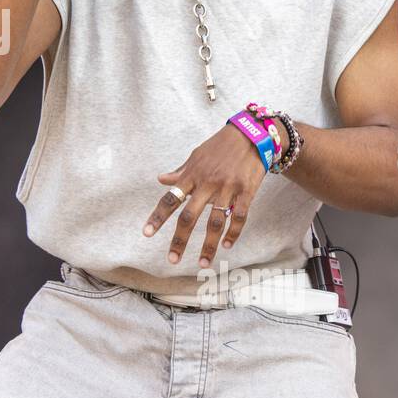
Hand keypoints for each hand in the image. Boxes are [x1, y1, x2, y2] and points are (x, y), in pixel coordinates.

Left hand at [142, 123, 267, 266]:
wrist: (251, 134)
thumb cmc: (220, 146)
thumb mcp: (197, 155)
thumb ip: (180, 171)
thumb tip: (161, 179)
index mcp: (192, 175)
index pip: (170, 199)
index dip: (157, 217)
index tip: (146, 233)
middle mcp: (207, 183)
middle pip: (189, 216)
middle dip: (179, 240)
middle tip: (172, 259)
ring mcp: (227, 188)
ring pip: (215, 222)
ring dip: (208, 245)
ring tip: (203, 263)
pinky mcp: (246, 191)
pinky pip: (239, 216)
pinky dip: (233, 232)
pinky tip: (228, 245)